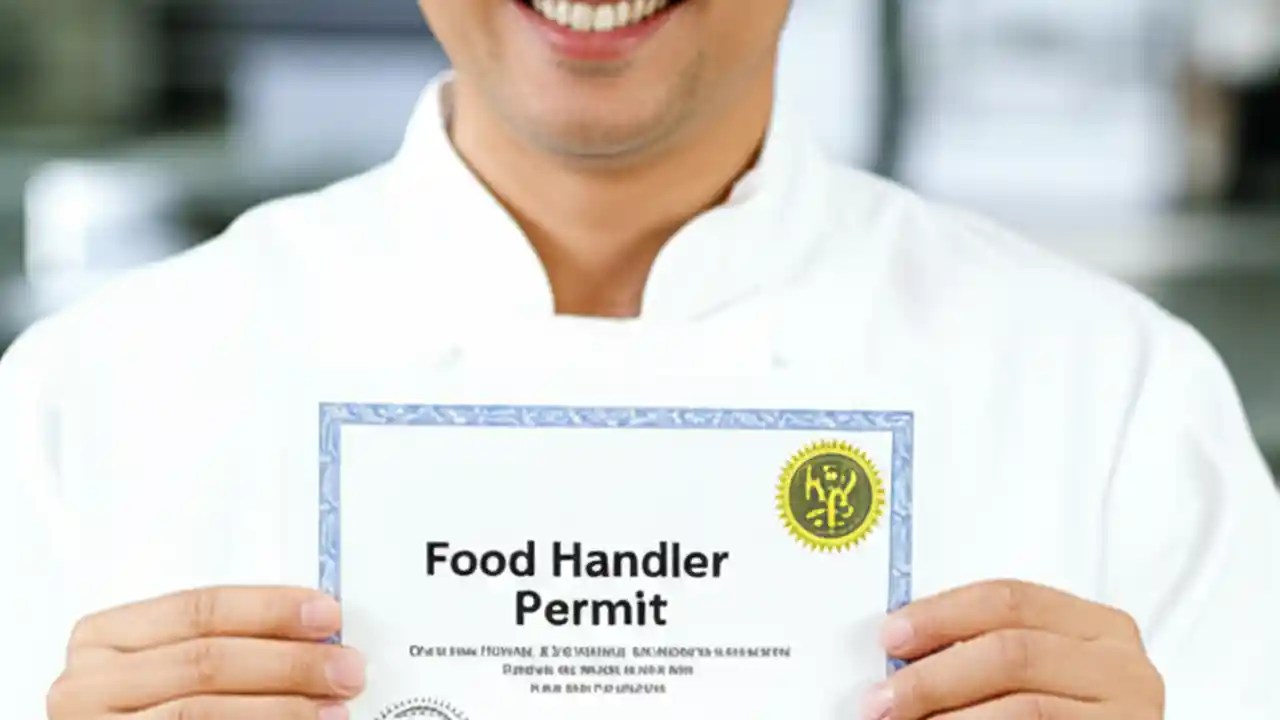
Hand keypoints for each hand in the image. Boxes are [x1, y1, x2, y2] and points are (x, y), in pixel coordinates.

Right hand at [46, 586, 363, 719]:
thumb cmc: (154, 705)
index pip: (199, 609)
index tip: (328, 615)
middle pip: (207, 660)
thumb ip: (227, 641)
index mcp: (103, 636)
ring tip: (334, 709)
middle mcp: (86, 684)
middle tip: (347, 668)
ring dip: (283, 708)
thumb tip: (317, 632)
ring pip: (204, 711)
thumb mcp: (168, 663)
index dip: (269, 609)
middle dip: (289, 663)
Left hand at [863, 580, 1163, 718]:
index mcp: (1099, 628)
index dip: (942, 614)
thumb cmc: (1059, 714)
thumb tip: (903, 654)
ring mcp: (1129, 715)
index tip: (892, 635)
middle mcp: (1123, 668)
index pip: (1010, 599)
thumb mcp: (1038, 672)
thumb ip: (985, 650)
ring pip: (1022, 707)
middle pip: (1011, 652)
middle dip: (934, 678)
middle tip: (884, 699)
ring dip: (948, 719)